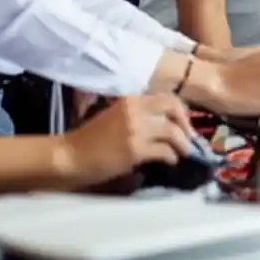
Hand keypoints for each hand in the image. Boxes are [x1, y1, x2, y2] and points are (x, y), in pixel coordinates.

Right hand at [59, 95, 193, 184]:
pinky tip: (170, 162)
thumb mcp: (116, 117)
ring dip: (183, 144)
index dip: (180, 111)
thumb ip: (139, 115)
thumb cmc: (91, 139)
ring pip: (173, 131)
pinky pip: (164, 151)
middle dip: (186, 124)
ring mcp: (136, 129)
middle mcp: (135, 109)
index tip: (184, 124)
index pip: (167, 97)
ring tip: (183, 153)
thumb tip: (165, 124)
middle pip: (174, 108)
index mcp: (130, 99)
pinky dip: (171, 157)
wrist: (70, 155)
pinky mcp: (135, 149)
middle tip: (189, 139)